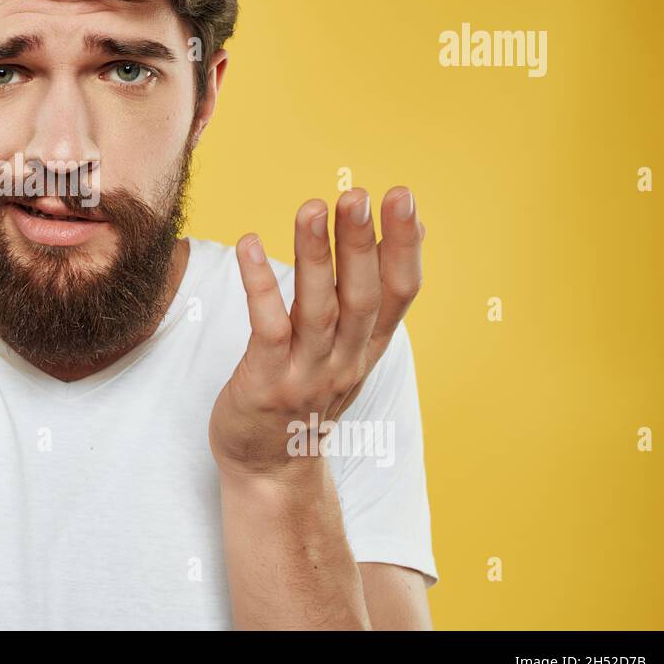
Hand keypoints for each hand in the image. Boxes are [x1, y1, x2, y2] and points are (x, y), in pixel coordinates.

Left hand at [208, 187, 424, 483]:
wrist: (269, 469)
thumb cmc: (304, 394)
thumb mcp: (351, 348)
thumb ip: (376, 297)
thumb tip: (414, 231)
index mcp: (369, 347)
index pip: (400, 293)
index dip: (405, 246)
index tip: (405, 198)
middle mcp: (345, 360)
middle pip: (363, 297)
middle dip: (362, 244)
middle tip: (358, 194)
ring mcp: (307, 374)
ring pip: (318, 310)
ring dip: (316, 257)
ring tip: (312, 207)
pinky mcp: (267, 384)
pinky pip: (267, 329)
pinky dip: (260, 286)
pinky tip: (248, 244)